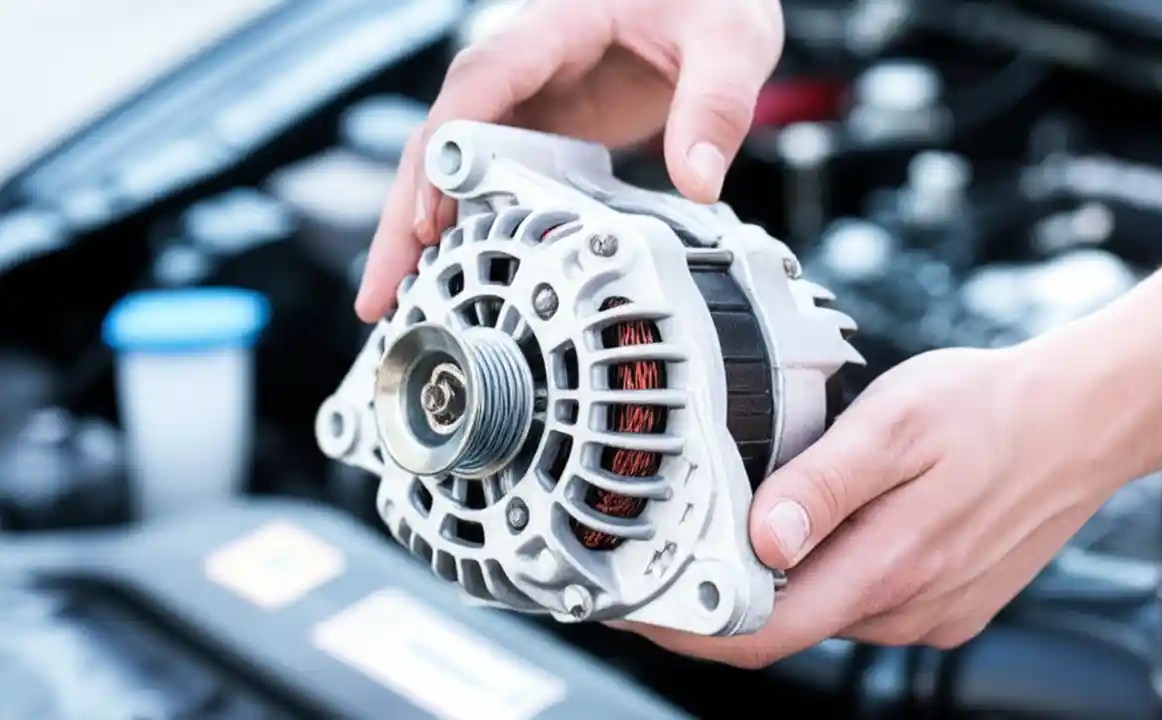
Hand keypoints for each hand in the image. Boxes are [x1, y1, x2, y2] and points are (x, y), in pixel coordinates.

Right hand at [355, 0, 784, 321]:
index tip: (431, 212)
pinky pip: (492, 175)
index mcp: (557, 26)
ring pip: (457, 161)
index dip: (448, 147)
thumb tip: (696, 179)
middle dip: (405, 212)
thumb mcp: (729, 40)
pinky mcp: (548, 128)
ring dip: (423, 225)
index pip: (482, 82)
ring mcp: (533, 98)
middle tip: (383, 287)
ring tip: (400, 297)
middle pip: (443, 133)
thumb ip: (714, 106)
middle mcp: (529, 63)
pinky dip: (468, 221)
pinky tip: (454, 270)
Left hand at [622, 345, 1127, 667]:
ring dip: (786, 580)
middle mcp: (909, 605)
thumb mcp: (894, 422)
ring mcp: (933, 610)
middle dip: (727, 596)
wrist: (1086, 417)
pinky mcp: (951, 604)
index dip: (691, 627)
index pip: (761, 630)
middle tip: (686, 546)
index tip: (644, 605)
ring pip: (827, 612)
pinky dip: (835, 574)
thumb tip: (761, 538)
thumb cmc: (994, 408)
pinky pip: (869, 604)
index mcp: (888, 565)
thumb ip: (821, 484)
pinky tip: (840, 523)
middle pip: (786, 625)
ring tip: (770, 516)